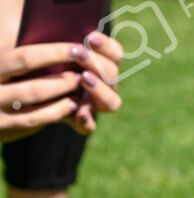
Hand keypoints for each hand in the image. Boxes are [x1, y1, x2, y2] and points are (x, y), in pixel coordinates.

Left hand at [0, 33, 122, 141]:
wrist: (23, 89)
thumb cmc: (36, 59)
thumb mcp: (47, 45)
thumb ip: (61, 38)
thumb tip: (70, 20)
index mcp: (100, 63)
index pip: (115, 53)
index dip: (107, 46)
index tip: (90, 37)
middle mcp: (103, 84)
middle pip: (113, 75)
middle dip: (97, 63)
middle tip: (79, 53)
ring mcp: (94, 104)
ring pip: (112, 102)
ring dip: (101, 89)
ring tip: (83, 78)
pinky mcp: (79, 122)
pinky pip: (90, 126)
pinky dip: (87, 121)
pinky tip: (80, 113)